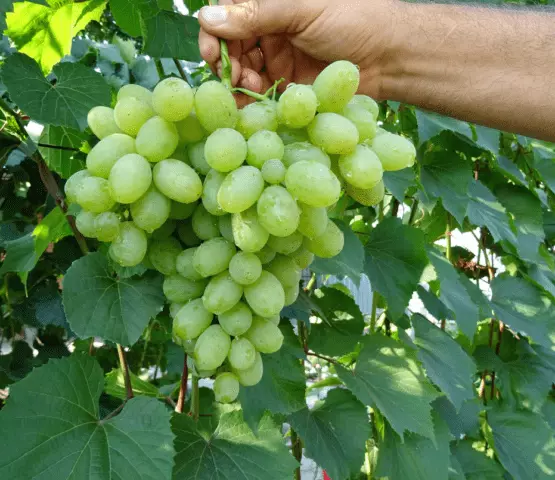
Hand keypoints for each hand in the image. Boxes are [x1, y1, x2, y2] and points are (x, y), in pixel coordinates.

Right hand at [198, 0, 399, 105]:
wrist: (389, 56)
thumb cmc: (353, 20)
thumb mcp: (302, 10)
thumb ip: (257, 14)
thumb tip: (207, 15)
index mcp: (272, 4)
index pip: (228, 12)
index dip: (214, 31)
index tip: (213, 53)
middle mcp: (270, 28)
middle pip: (231, 44)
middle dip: (227, 61)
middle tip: (234, 77)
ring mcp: (278, 58)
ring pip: (242, 70)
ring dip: (239, 81)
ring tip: (252, 89)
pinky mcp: (288, 85)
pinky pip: (259, 92)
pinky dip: (250, 99)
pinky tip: (251, 105)